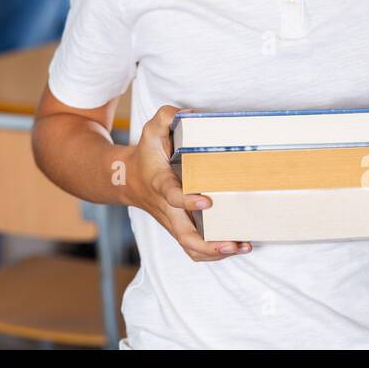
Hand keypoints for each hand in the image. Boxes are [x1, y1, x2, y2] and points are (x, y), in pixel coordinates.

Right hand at [121, 105, 251, 262]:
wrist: (126, 180)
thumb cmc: (145, 155)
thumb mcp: (151, 130)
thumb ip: (167, 117)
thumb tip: (190, 113)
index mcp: (161, 184)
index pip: (173, 197)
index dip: (189, 201)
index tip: (207, 201)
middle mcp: (167, 208)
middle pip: (185, 236)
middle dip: (209, 244)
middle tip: (233, 242)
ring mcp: (173, 221)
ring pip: (191, 248)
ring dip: (215, 253)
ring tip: (241, 246)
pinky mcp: (178, 228)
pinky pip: (193, 249)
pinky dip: (212, 254)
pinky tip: (235, 246)